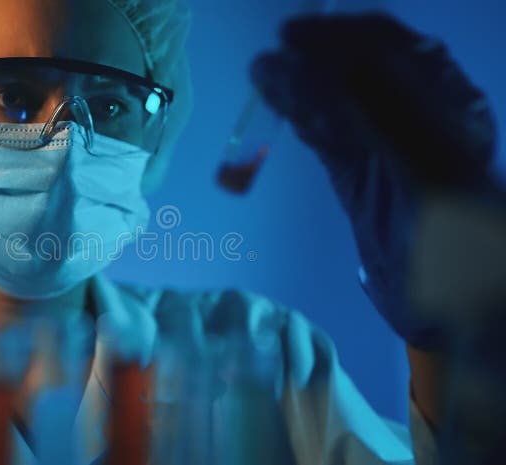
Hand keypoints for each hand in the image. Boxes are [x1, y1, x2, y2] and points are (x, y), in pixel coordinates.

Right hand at [250, 13, 496, 348]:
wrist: (451, 303)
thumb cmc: (448, 229)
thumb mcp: (415, 159)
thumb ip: (355, 108)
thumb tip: (287, 65)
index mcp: (443, 99)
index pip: (386, 44)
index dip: (338, 33)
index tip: (291, 36)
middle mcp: (413, 115)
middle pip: (353, 70)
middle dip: (311, 59)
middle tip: (266, 62)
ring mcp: (382, 147)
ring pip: (332, 102)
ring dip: (298, 87)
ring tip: (262, 77)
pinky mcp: (356, 176)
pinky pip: (324, 136)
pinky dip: (298, 118)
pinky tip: (277, 105)